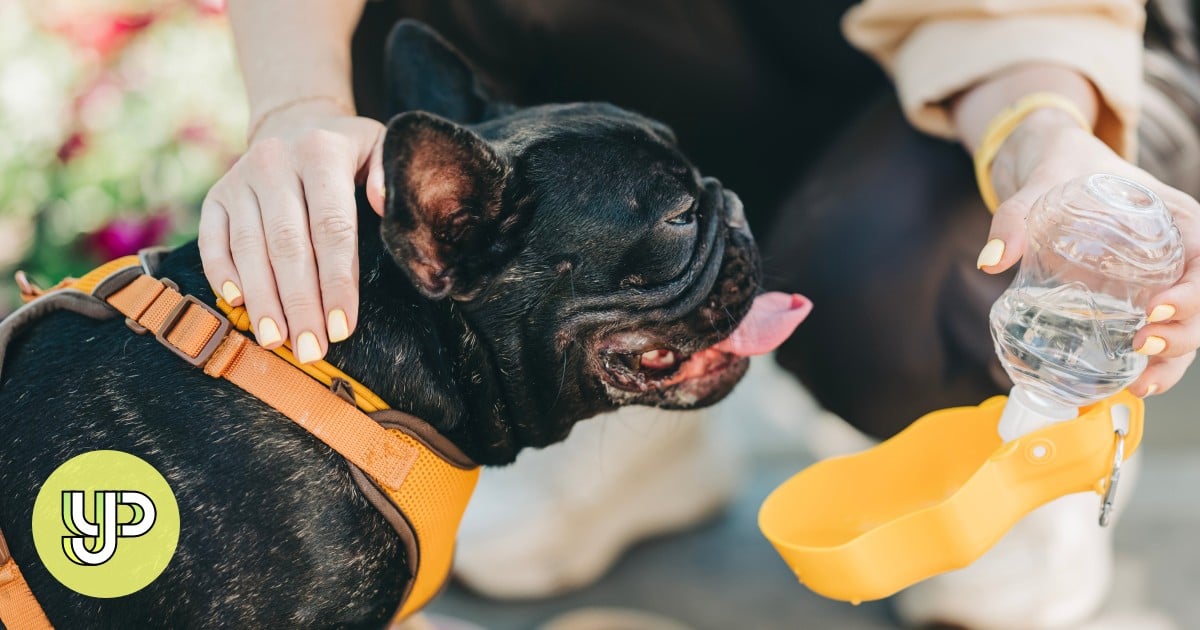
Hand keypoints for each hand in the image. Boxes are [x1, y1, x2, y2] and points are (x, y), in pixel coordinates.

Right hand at [199, 99, 385, 362]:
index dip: (336, 281)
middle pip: (288, 246)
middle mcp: (275, 163)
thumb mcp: (380, 146)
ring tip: (277, 341)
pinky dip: (222, 274)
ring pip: (249, 248)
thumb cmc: (348, 151)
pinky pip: (214, 239)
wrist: (295, 121)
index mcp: (321, 153)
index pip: (332, 228)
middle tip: (310, 349)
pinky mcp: (215, 195)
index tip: (343, 326)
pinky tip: (239, 306)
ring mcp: (240, 178)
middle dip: (300, 303)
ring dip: (262, 299)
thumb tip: (383, 204)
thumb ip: (388, 172)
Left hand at [977, 108, 1199, 396]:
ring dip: (1172, 359)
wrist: (1057, 171)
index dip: (1194, 289)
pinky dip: (1153, 362)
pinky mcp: (1141, 299)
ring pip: (1187, 326)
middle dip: (1183, 332)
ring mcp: (1164, 280)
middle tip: (1140, 345)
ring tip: (1140, 384)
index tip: (1158, 307)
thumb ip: (1014, 220)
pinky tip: (1131, 385)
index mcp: (1176, 217)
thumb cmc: (1062, 172)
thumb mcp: (1039, 188)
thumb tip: (990, 262)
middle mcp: (1180, 252)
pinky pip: (1159, 332)